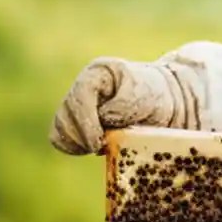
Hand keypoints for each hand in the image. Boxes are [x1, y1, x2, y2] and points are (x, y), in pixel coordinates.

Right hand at [48, 57, 193, 155]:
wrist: (162, 105)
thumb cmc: (154, 96)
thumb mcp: (144, 97)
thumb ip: (122, 107)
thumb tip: (102, 119)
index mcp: (98, 73)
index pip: (79, 97)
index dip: (86, 123)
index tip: (99, 142)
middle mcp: (81, 87)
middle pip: (64, 116)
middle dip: (83, 137)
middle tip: (103, 147)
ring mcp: (75, 105)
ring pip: (59, 129)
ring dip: (78, 144)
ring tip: (102, 146)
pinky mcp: (75, 123)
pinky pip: (60, 139)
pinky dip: (73, 148)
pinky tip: (93, 148)